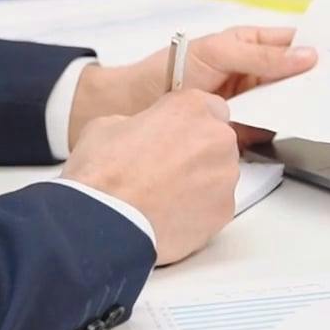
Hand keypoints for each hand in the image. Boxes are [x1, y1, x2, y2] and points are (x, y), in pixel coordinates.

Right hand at [61, 90, 240, 264]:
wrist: (107, 223)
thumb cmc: (104, 175)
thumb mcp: (108, 125)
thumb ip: (138, 122)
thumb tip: (138, 131)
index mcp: (191, 108)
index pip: (208, 106)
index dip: (188, 122)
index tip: (175, 133)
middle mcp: (216, 138)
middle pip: (217, 140)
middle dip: (196, 151)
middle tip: (164, 167)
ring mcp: (224, 176)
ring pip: (219, 173)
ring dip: (200, 180)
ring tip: (164, 194)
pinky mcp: (224, 210)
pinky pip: (216, 204)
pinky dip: (200, 209)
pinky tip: (170, 213)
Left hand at [67, 27, 316, 148]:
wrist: (130, 107)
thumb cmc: (167, 69)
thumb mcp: (218, 53)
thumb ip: (261, 55)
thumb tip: (305, 56)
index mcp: (247, 44)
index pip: (291, 41)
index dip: (316, 44)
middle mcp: (250, 72)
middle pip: (292, 75)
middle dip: (315, 78)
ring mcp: (246, 100)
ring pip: (283, 102)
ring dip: (300, 105)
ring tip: (327, 106)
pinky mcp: (238, 129)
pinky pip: (267, 128)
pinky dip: (281, 129)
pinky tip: (298, 130)